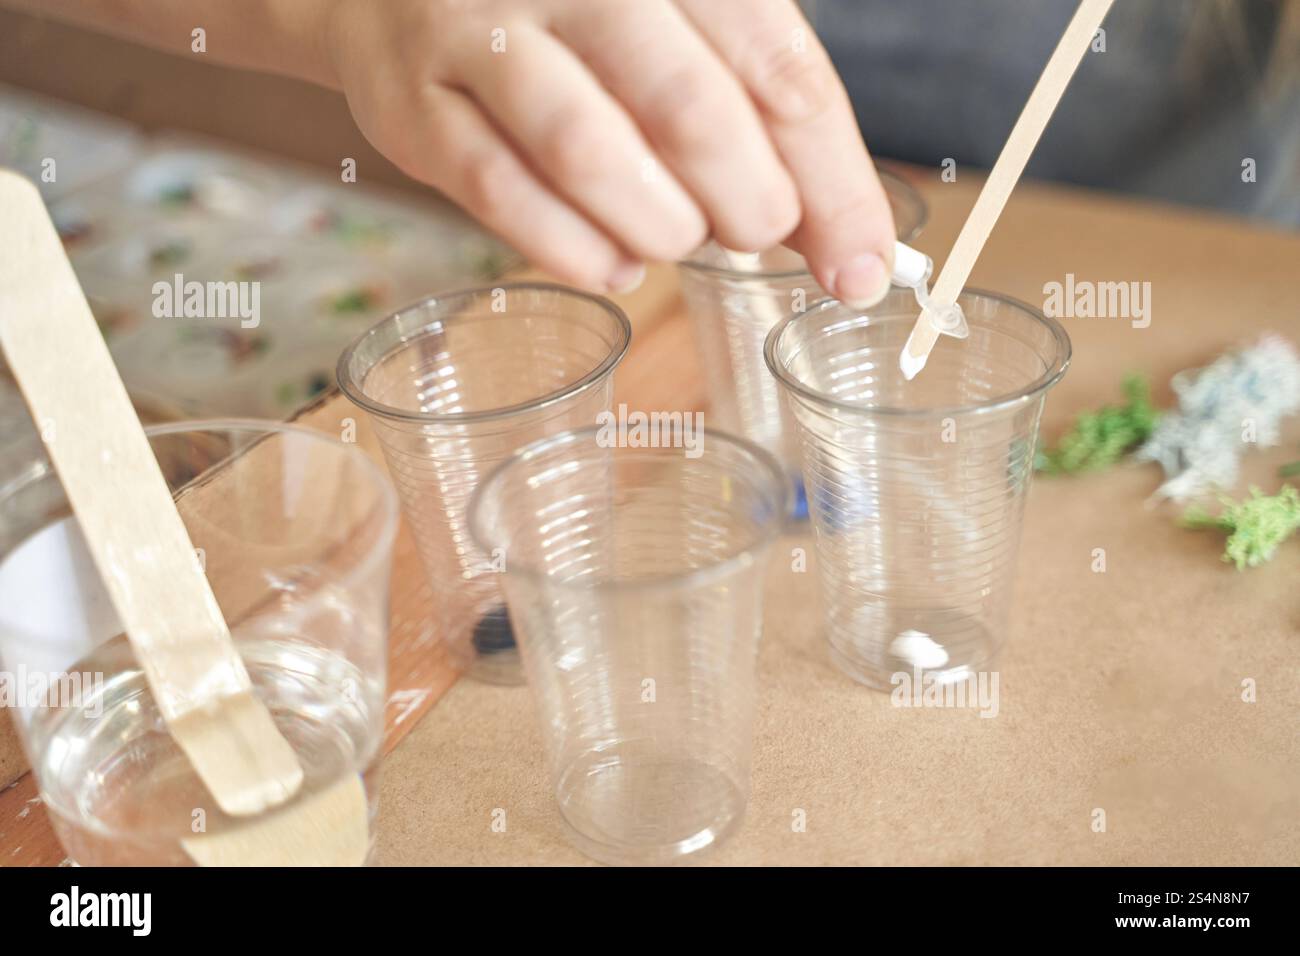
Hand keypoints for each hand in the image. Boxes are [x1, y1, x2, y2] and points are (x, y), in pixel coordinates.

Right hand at [322, 0, 896, 300]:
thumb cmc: (575, 11)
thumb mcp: (680, 23)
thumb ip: (759, 112)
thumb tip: (841, 238)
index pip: (779, 66)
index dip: (833, 183)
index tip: (860, 268)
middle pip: (692, 109)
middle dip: (748, 205)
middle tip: (755, 232)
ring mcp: (481, 32)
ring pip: (590, 153)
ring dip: (661, 226)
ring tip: (678, 238)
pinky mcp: (416, 105)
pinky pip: (505, 196)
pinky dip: (577, 250)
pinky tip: (614, 259)